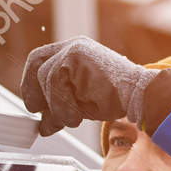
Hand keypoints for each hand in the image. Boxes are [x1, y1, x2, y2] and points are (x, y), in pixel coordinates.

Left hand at [19, 37, 158, 136]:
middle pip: (37, 66)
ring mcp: (74, 48)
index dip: (29, 83)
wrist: (140, 94)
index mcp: (73, 54)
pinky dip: (63, 104)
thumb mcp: (80, 104)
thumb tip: (42, 123)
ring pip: (46, 78)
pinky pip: (55, 82)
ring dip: (56, 106)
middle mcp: (72, 47)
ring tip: (74, 118)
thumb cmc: (115, 98)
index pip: (39, 61)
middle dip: (35, 93)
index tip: (32, 104)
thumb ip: (59, 107)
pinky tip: (79, 113)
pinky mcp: (76, 55)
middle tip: (40, 114)